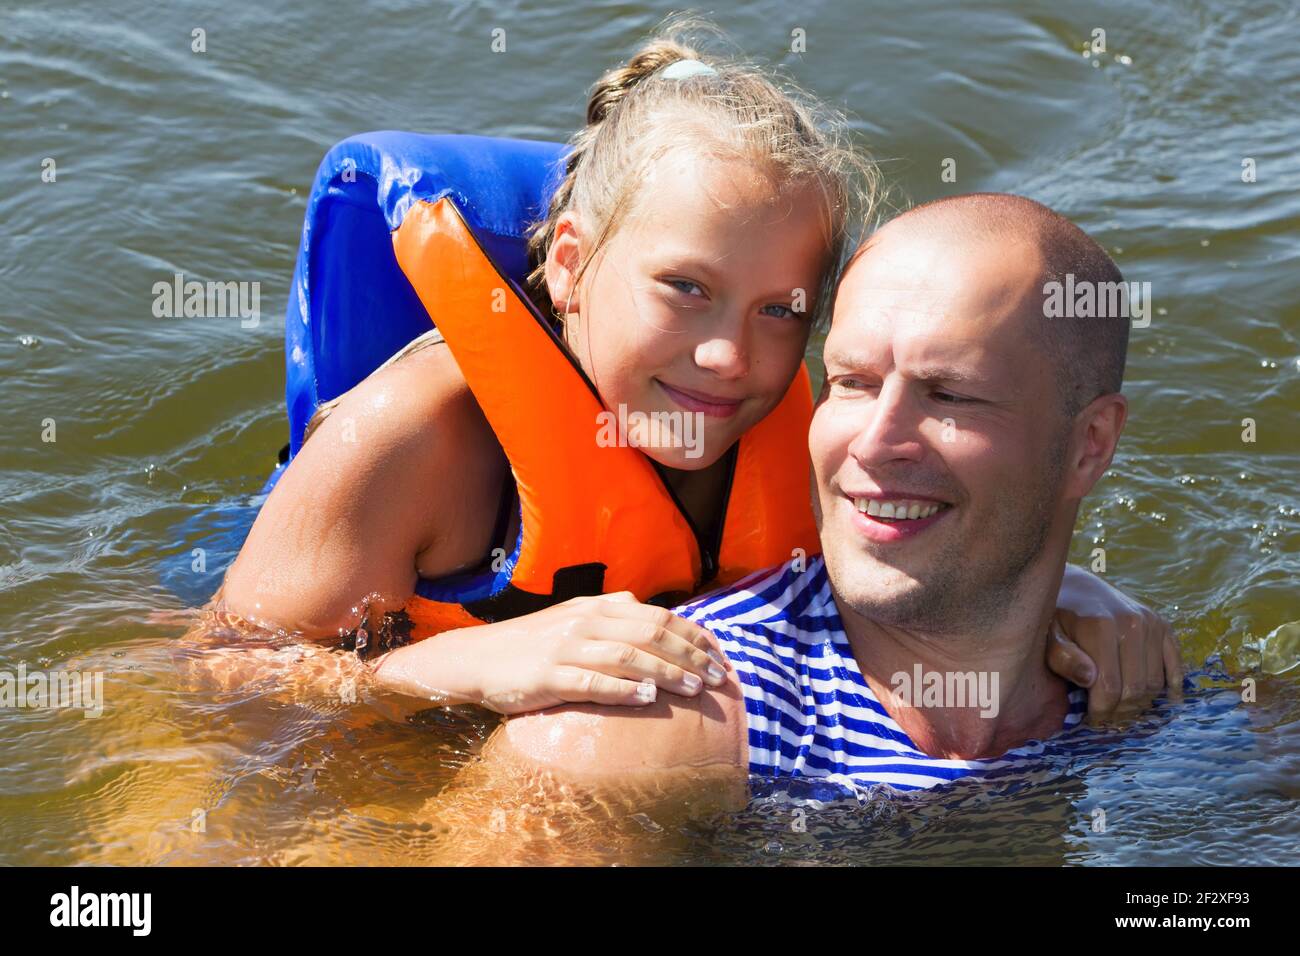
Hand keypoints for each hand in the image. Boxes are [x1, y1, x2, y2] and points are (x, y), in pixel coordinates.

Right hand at [372, 592, 730, 714]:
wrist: (477, 659)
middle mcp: (586, 622)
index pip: (659, 617)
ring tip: (694, 688)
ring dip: (667, 672)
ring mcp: (567, 648)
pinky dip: (624, 689)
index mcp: (598, 607)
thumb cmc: (531, 643)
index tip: (720, 657)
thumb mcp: (574, 618)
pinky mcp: (550, 676)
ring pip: (629, 656)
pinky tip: (648, 697)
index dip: (694, 636)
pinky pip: (593, 682)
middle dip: (691, 656)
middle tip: (717, 678)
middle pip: (651, 634)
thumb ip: (612, 615)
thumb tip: (651, 613)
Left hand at [1046, 564, 1183, 722]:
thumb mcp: (1048, 636)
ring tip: (1122, 710)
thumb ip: (1063, 657)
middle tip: (1108, 721)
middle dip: (1121, 713)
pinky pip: (1175, 665)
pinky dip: (1172, 687)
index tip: (1092, 722)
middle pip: (1135, 689)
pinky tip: (1163, 701)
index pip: (1109, 688)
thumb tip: (1089, 679)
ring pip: (1155, 683)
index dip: (1102, 713)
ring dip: (1141, 704)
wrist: (1077, 588)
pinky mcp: (1163, 625)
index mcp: (1100, 626)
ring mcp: (1151, 623)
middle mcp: (1131, 623)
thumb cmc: (1056, 618)